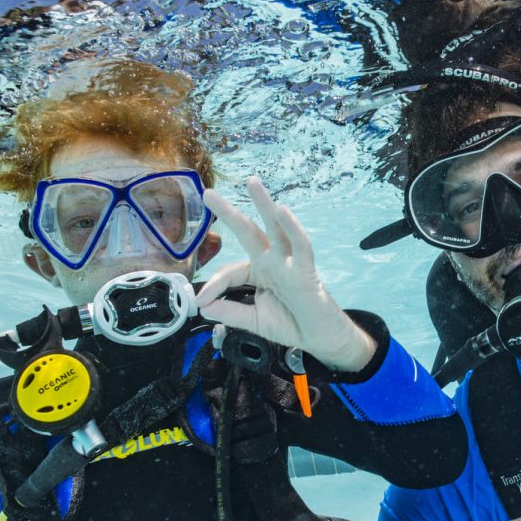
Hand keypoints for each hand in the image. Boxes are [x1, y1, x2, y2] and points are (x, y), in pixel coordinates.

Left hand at [197, 179, 377, 371]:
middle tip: (208, 193)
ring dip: (264, 204)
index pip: (230, 271)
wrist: (319, 338)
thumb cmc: (291, 324)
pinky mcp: (306, 270)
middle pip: (248, 232)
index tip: (200, 301)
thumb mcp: (253, 320)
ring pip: (276, 228)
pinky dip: (292, 228)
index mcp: (259, 271)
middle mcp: (272, 261)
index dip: (213, 285)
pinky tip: (282, 210)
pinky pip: (300, 245)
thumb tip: (203, 306)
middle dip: (229, 213)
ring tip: (252, 182)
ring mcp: (289, 263)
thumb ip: (230, 313)